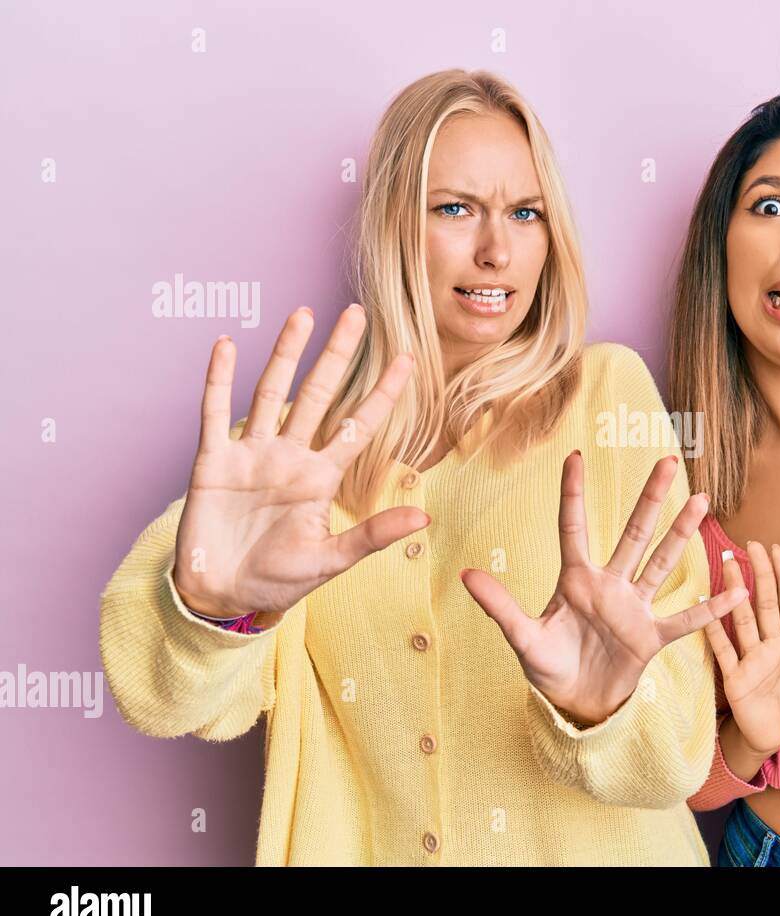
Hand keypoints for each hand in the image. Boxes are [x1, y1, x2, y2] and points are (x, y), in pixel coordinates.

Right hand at [172, 305, 427, 618]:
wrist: (222, 596)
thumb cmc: (277, 580)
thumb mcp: (330, 560)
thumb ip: (372, 536)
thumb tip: (424, 519)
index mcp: (321, 477)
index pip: (359, 425)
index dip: (383, 393)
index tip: (409, 358)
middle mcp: (290, 456)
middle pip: (319, 393)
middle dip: (337, 355)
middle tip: (356, 313)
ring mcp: (251, 454)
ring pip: (272, 391)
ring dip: (286, 354)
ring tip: (302, 315)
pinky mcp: (212, 462)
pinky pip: (214, 412)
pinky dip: (217, 379)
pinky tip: (226, 344)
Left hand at [460, 451, 748, 725]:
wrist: (575, 706)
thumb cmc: (548, 668)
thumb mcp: (522, 638)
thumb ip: (500, 606)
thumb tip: (464, 575)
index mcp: (575, 580)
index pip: (574, 528)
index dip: (573, 494)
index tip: (575, 457)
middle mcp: (610, 585)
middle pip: (634, 534)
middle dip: (651, 499)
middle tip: (667, 461)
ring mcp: (634, 609)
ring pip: (662, 563)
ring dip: (682, 533)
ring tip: (702, 500)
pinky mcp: (651, 638)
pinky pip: (684, 621)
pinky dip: (710, 610)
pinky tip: (735, 591)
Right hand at [703, 541, 779, 756]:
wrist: (774, 738)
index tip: (778, 549)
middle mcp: (772, 644)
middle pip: (765, 602)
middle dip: (759, 573)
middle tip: (751, 544)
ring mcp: (751, 658)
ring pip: (742, 618)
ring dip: (735, 593)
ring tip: (727, 564)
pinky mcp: (735, 677)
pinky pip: (723, 650)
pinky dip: (714, 630)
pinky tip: (706, 609)